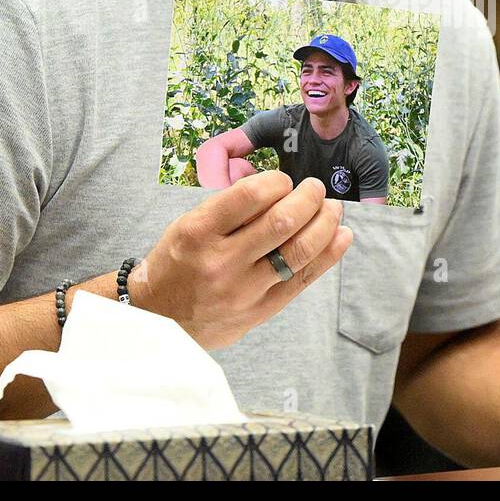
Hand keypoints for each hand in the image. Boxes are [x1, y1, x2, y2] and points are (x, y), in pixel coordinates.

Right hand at [131, 170, 352, 349]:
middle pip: (282, 222)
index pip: (249, 195)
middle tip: (315, 189)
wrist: (158, 320)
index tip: (283, 180)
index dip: (276, 181)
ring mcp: (243, 290)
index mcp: (198, 232)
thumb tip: (280, 188)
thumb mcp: (188, 225)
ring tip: (333, 209)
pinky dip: (328, 255)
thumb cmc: (177, 263)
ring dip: (325, 224)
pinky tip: (342, 237)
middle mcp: (221, 261)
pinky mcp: (259, 311)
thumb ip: (230, 209)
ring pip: (298, 251)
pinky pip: (302, 280)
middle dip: (309, 198)